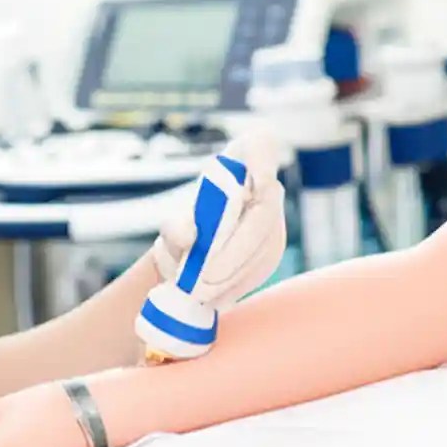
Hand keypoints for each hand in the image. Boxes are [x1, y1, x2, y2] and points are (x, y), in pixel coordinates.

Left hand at [151, 129, 286, 309]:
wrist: (196, 244)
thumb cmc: (185, 225)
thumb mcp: (172, 223)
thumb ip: (176, 227)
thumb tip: (190, 239)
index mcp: (243, 158)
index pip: (261, 146)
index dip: (263, 161)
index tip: (256, 182)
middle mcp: (266, 184)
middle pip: (262, 214)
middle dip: (234, 252)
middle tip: (204, 279)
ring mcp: (275, 215)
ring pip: (265, 244)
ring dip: (236, 274)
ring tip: (204, 296)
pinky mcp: (274, 244)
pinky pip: (264, 264)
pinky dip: (240, 284)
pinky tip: (219, 300)